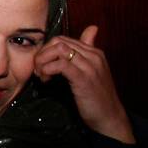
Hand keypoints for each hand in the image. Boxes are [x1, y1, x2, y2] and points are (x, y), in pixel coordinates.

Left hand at [34, 24, 135, 143]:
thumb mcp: (91, 72)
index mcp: (94, 52)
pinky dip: (48, 69)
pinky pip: (61, 65)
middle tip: (38, 70)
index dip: (46, 50)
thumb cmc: (97, 97)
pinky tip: (46, 80)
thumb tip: (91, 30)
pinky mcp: (83, 79)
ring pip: (59, 50)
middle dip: (42, 54)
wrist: (109, 116)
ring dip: (43, 61)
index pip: (63, 39)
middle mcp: (93, 55)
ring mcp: (89, 66)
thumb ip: (85, 53)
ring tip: (41, 75)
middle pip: (58, 42)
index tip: (42, 65)